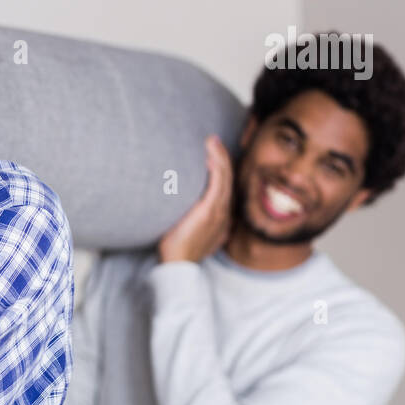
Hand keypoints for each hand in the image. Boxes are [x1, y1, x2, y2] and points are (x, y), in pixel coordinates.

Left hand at [158, 135, 232, 263]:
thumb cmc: (179, 248)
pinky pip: (218, 187)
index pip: (224, 186)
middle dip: (221, 157)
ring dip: (220, 158)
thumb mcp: (189, 229)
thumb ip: (191, 216)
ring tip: (212, 142)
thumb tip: (185, 204)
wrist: (178, 264)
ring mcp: (218, 213)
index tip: (212, 152)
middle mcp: (222, 212)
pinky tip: (211, 158)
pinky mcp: (209, 213)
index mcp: (219, 215)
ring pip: (224, 180)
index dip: (221, 167)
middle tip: (212, 140)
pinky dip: (217, 170)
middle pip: (227, 179)